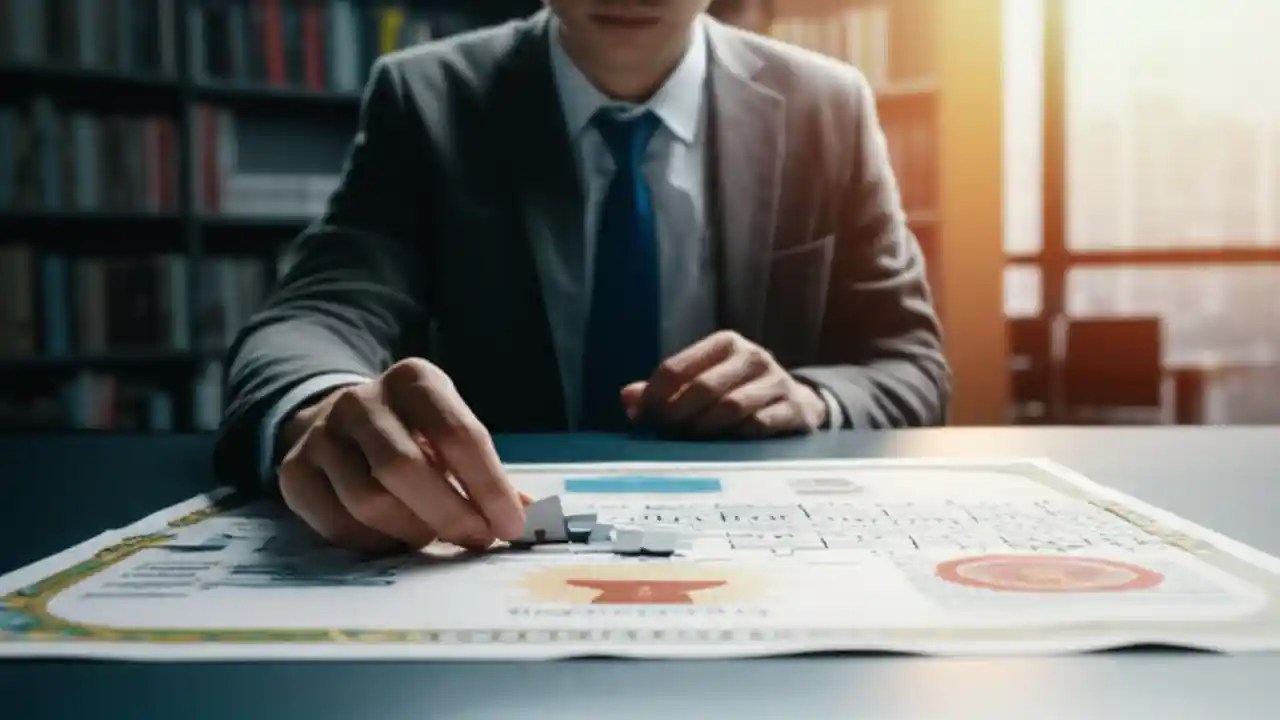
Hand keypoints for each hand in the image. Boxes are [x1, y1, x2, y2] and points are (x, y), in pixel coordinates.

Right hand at [276, 358, 524, 553]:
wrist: (334, 422)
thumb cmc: (412, 435)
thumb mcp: (450, 435)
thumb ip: (487, 473)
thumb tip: (529, 515)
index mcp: (414, 381)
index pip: (457, 433)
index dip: (488, 484)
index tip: (511, 524)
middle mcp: (361, 400)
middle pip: (406, 468)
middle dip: (450, 513)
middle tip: (476, 540)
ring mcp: (321, 434)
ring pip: (369, 501)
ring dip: (411, 531)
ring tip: (431, 534)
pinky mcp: (294, 471)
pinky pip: (338, 525)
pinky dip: (376, 543)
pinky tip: (394, 538)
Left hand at [620, 331, 828, 437]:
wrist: (797, 403)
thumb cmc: (739, 391)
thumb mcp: (704, 380)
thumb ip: (665, 390)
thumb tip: (627, 398)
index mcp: (725, 343)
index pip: (676, 367)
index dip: (654, 396)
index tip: (643, 418)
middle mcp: (752, 356)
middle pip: (702, 388)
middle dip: (676, 414)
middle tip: (663, 433)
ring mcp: (776, 381)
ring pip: (730, 407)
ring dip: (703, 427)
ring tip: (689, 440)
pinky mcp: (793, 408)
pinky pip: (758, 425)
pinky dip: (735, 437)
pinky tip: (723, 444)